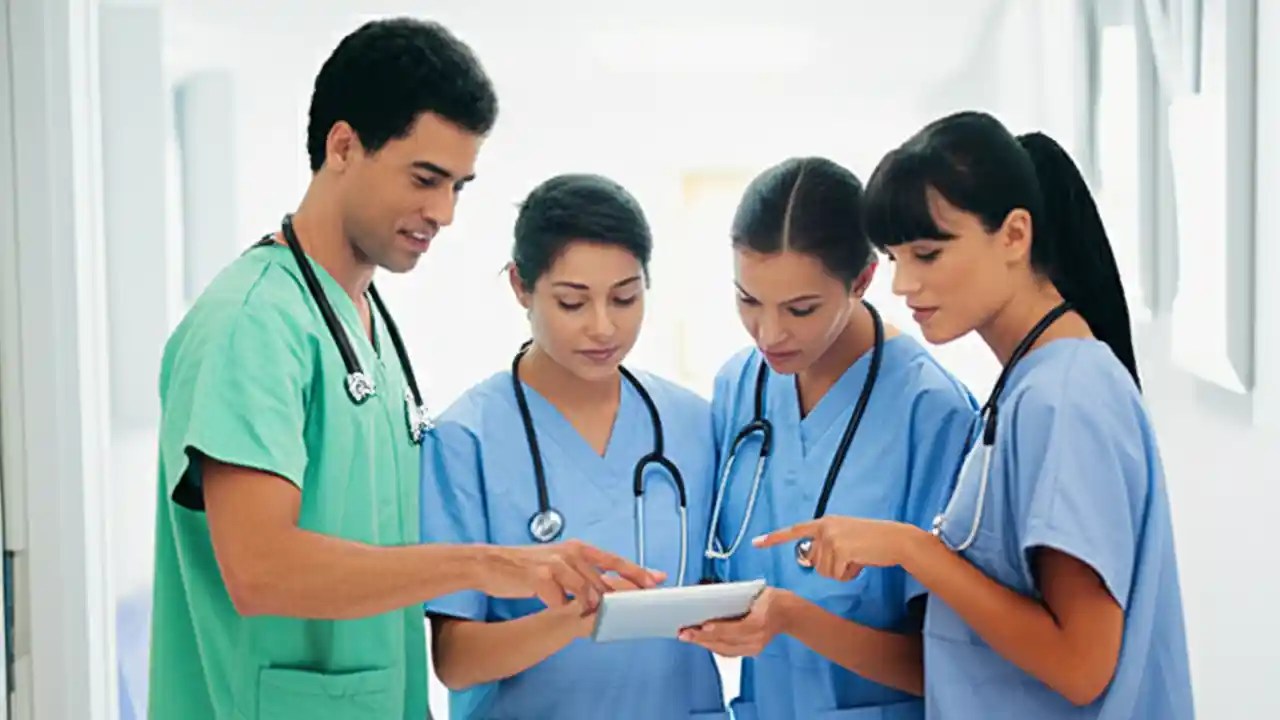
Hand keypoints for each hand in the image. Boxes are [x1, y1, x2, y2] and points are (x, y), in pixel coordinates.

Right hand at [478, 540, 663, 609]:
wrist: (492, 563)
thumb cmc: (527, 566)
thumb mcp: (558, 562)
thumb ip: (582, 573)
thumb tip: (605, 589)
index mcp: (578, 548)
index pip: (615, 560)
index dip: (636, 571)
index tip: (655, 580)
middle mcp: (570, 554)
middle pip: (603, 583)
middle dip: (612, 600)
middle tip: (620, 610)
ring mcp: (557, 565)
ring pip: (586, 594)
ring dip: (586, 608)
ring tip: (578, 611)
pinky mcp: (542, 578)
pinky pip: (561, 602)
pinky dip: (561, 609)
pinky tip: (553, 606)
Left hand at [677, 587, 792, 656]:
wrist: (789, 614)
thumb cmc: (771, 599)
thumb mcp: (755, 592)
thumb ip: (735, 597)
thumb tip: (708, 597)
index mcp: (759, 622)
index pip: (735, 629)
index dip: (718, 629)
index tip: (702, 627)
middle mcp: (756, 639)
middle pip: (726, 642)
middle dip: (702, 638)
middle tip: (684, 633)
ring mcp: (754, 648)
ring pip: (724, 650)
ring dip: (704, 644)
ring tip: (687, 637)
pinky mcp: (751, 651)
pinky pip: (728, 652)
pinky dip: (713, 646)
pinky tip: (701, 641)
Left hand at [752, 516, 918, 581]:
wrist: (895, 540)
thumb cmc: (873, 542)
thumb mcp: (845, 537)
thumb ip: (827, 545)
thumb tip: (812, 561)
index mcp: (824, 523)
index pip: (795, 531)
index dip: (774, 538)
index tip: (756, 543)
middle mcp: (825, 528)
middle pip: (814, 562)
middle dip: (832, 566)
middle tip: (852, 557)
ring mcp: (832, 538)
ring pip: (825, 571)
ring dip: (842, 571)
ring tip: (858, 558)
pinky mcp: (840, 549)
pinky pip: (837, 575)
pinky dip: (849, 574)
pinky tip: (861, 562)